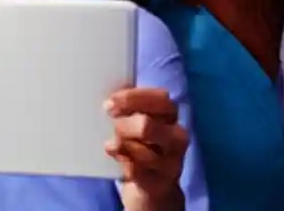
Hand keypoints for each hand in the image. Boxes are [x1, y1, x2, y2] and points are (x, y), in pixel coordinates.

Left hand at [104, 88, 187, 210]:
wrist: (154, 187)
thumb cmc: (140, 144)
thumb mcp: (138, 121)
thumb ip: (128, 106)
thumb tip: (107, 97)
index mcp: (170, 115)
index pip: (159, 98)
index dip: (132, 98)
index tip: (109, 104)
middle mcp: (177, 137)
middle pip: (146, 126)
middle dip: (123, 126)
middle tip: (112, 127)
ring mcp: (172, 162)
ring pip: (141, 151)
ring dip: (121, 147)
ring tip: (111, 146)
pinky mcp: (161, 183)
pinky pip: (137, 171)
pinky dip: (124, 164)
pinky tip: (118, 161)